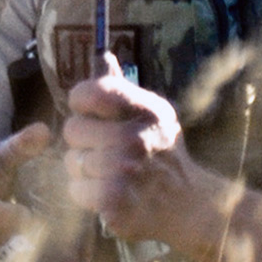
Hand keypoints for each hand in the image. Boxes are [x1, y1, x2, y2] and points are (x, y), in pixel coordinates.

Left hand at [62, 54, 196, 241]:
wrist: (189, 205)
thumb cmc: (164, 154)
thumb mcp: (153, 116)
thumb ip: (122, 89)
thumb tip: (103, 55)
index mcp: (146, 111)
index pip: (90, 92)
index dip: (81, 102)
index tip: (91, 113)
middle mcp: (136, 138)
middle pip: (72, 129)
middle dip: (83, 141)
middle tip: (105, 150)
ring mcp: (125, 171)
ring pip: (72, 161)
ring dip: (84, 170)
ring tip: (109, 173)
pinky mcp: (115, 200)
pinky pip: (75, 189)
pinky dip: (86, 194)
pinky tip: (107, 193)